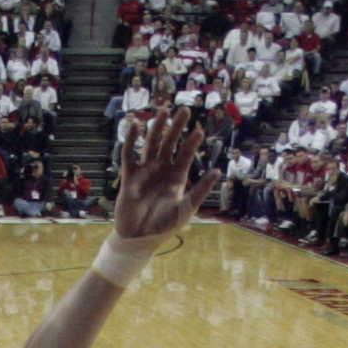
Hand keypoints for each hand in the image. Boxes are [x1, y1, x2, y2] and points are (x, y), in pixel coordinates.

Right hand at [111, 113, 221, 243]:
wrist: (140, 238)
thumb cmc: (164, 226)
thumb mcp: (186, 208)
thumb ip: (200, 189)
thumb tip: (217, 171)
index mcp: (177, 178)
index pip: (186, 155)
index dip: (192, 143)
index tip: (199, 131)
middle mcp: (162, 170)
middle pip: (170, 143)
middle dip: (177, 127)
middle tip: (184, 110)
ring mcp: (146, 171)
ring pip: (152, 144)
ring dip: (157, 128)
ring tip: (163, 111)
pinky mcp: (130, 175)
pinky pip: (130, 154)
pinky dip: (132, 140)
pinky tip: (135, 126)